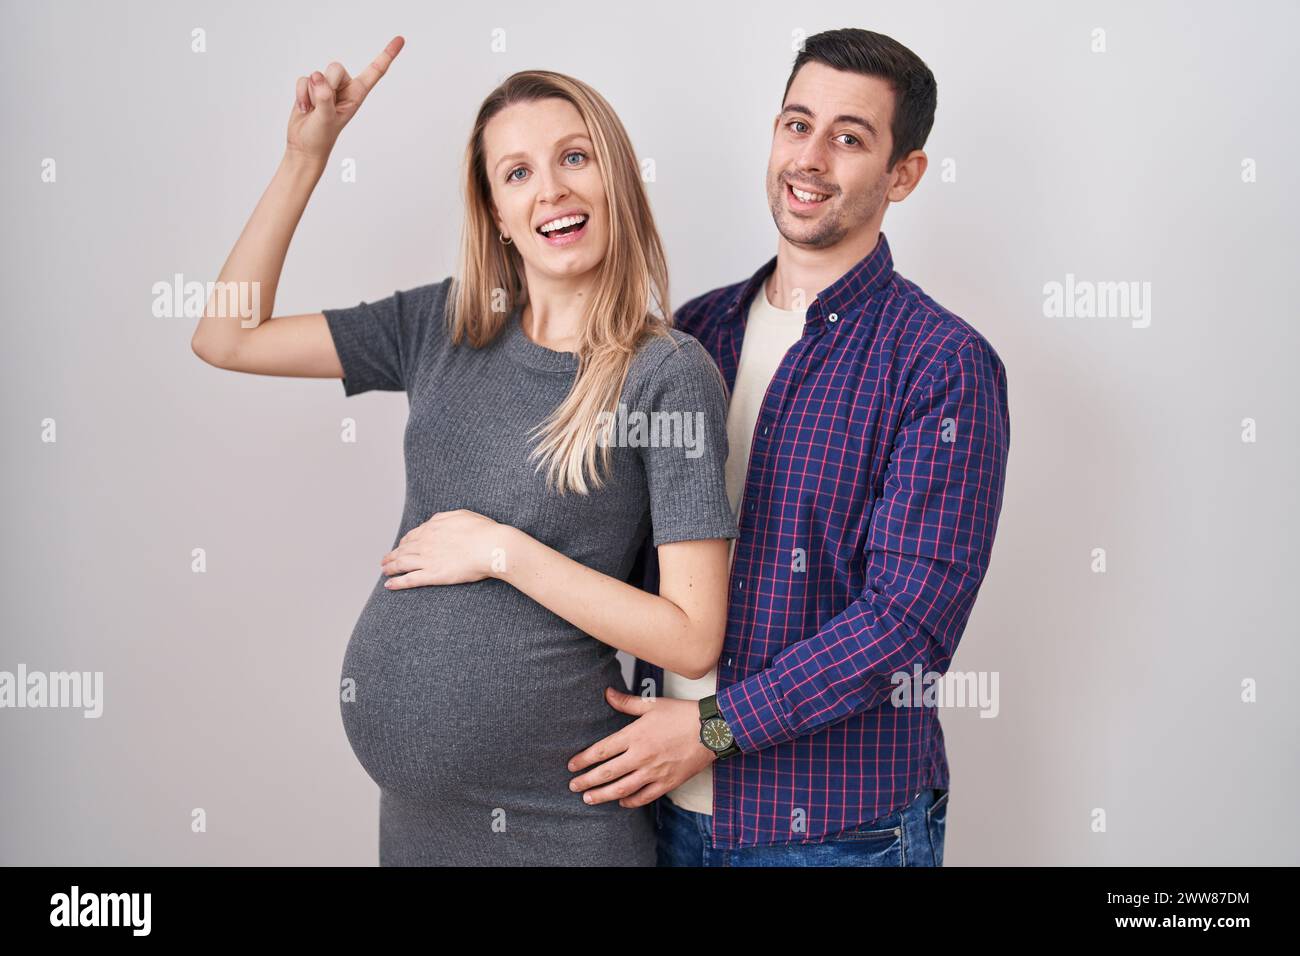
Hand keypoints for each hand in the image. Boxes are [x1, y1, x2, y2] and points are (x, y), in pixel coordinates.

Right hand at [287, 35, 403, 161]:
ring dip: (312, 93)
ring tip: (314, 110)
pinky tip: (305, 108)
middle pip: (335, 67)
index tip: (401, 39)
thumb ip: (325, 98)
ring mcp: (326, 87)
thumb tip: (317, 77)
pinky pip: (303, 79)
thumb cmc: (321, 137)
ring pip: (317, 73)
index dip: (387, 55)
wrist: (304, 146)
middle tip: (323, 106)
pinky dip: (301, 94)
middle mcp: (344, 88)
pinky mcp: (311, 87)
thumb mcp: (327, 119)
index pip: (375, 71)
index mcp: (357, 95)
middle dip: (326, 85)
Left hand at [381, 509, 512, 588]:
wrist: (491, 546)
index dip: (404, 542)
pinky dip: (397, 582)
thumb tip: (436, 520)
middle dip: (392, 555)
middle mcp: (426, 542)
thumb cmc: (483, 531)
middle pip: (403, 549)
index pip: (413, 535)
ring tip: (384, 571)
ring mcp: (428, 558)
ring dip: (390, 567)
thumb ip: (446, 517)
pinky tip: (389, 585)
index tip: (401, 547)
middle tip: (385, 560)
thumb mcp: (463, 515)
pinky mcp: (433, 574)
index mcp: (434, 527)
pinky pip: (409, 579)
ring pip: (401, 563)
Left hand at [567, 689, 717, 807]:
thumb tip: (607, 693)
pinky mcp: (667, 782)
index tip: (572, 766)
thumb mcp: (652, 704)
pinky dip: (630, 801)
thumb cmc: (682, 714)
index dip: (584, 760)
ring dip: (603, 795)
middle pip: (607, 772)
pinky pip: (644, 796)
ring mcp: (654, 771)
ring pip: (622, 788)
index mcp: (635, 735)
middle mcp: (642, 755)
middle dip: (587, 781)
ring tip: (589, 799)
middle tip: (573, 786)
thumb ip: (627, 702)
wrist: (712, 729)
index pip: (602, 750)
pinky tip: (621, 802)